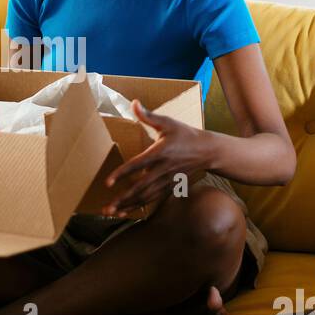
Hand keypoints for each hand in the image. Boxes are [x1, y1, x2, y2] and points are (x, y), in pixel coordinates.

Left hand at [100, 100, 208, 215]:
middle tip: (106, 207)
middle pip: (140, 187)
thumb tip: (133, 103)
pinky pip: (152, 199)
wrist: (208, 151)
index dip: (122, 174)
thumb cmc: (185, 134)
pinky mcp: (170, 187)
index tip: (108, 182)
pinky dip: (138, 206)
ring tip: (111, 212)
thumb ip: (148, 116)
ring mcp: (167, 180)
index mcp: (160, 152)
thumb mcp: (168, 122)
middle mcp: (163, 169)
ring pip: (146, 197)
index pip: (137, 164)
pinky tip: (125, 211)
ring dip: (128, 205)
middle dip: (123, 198)